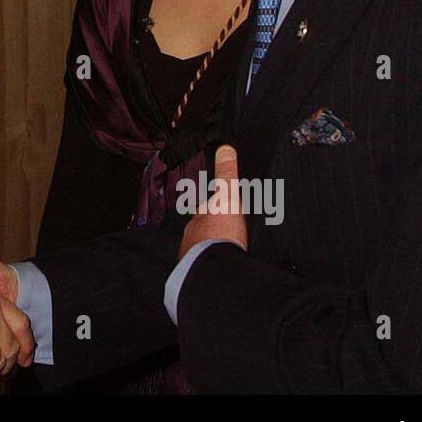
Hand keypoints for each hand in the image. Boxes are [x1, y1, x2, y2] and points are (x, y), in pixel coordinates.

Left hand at [178, 144, 247, 261]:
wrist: (214, 270)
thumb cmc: (221, 234)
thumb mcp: (228, 198)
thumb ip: (226, 175)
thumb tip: (225, 149)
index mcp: (200, 217)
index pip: (207, 210)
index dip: (217, 210)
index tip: (226, 213)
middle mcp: (192, 235)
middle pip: (204, 230)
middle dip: (214, 232)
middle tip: (228, 235)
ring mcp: (192, 254)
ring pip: (202, 248)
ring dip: (211, 249)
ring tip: (225, 252)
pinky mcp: (196, 272)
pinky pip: (203, 265)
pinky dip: (210, 264)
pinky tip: (220, 267)